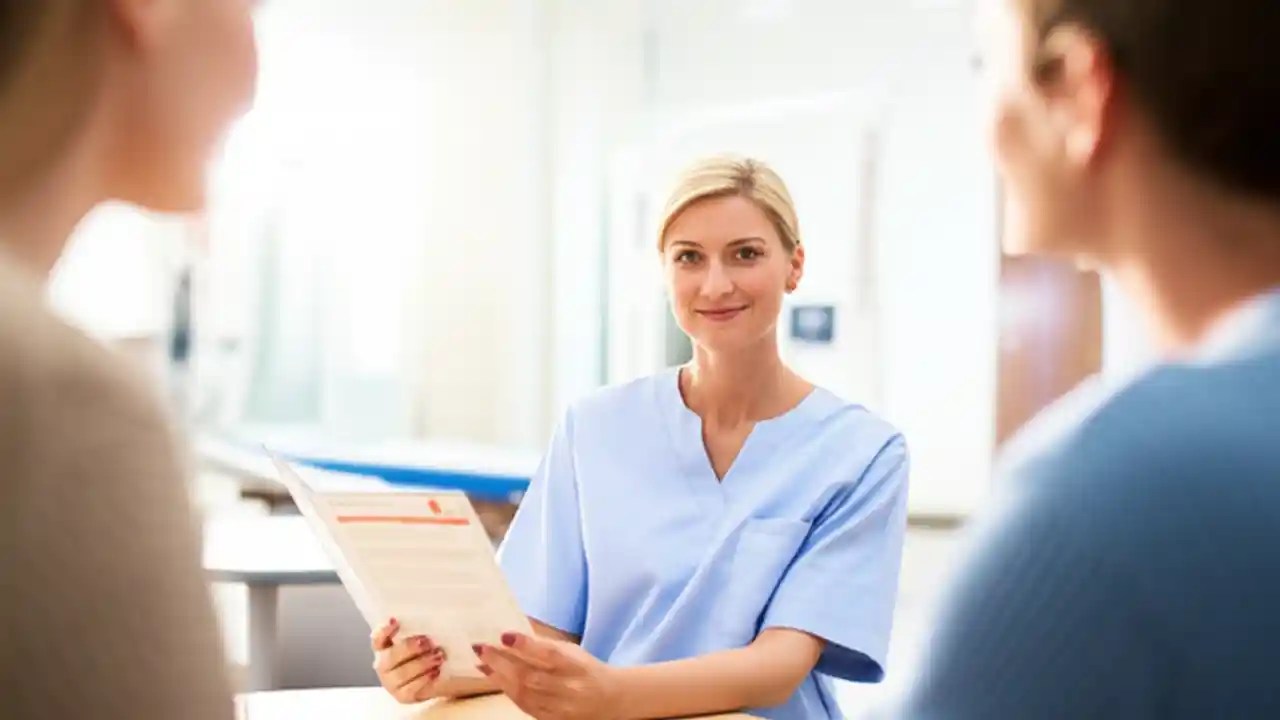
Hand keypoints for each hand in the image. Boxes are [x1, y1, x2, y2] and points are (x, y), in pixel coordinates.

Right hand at [371, 618, 446, 703]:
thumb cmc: (427, 652)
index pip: (377, 639)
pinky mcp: (402, 696)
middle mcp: (383, 665)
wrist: (438, 677)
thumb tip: (433, 618)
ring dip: (421, 663)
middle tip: (429, 642)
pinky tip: (436, 671)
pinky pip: (411, 688)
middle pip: (390, 656)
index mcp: (384, 648)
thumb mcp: (422, 639)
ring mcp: (391, 683)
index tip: (395, 621)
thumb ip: (419, 631)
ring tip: (439, 656)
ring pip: (401, 673)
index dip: (384, 630)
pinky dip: (424, 678)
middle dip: (410, 648)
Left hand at [474, 632, 621, 719]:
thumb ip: (544, 644)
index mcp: (577, 665)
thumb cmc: (585, 669)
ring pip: (524, 693)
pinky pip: (525, 705)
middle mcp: (569, 688)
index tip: (505, 635)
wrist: (608, 700)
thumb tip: (512, 636)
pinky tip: (495, 679)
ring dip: (499, 677)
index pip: (550, 654)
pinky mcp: (552, 718)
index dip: (526, 645)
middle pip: (531, 676)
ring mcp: (560, 707)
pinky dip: (507, 691)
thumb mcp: (572, 651)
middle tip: (481, 648)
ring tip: (482, 663)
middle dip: (502, 662)